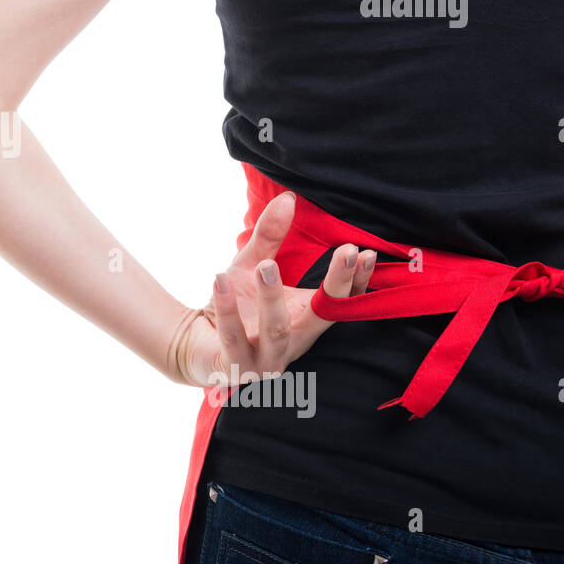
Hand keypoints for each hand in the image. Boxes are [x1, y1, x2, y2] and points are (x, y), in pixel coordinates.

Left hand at [176, 190, 375, 387]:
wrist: (199, 348)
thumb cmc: (237, 309)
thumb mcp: (252, 267)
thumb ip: (269, 237)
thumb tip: (288, 197)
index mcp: (305, 320)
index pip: (341, 301)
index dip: (357, 279)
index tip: (365, 251)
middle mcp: (294, 343)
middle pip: (323, 316)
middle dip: (338, 284)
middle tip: (346, 250)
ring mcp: (266, 359)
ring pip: (276, 330)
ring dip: (273, 297)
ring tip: (266, 265)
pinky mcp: (236, 366)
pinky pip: (233, 338)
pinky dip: (227, 309)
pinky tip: (220, 279)